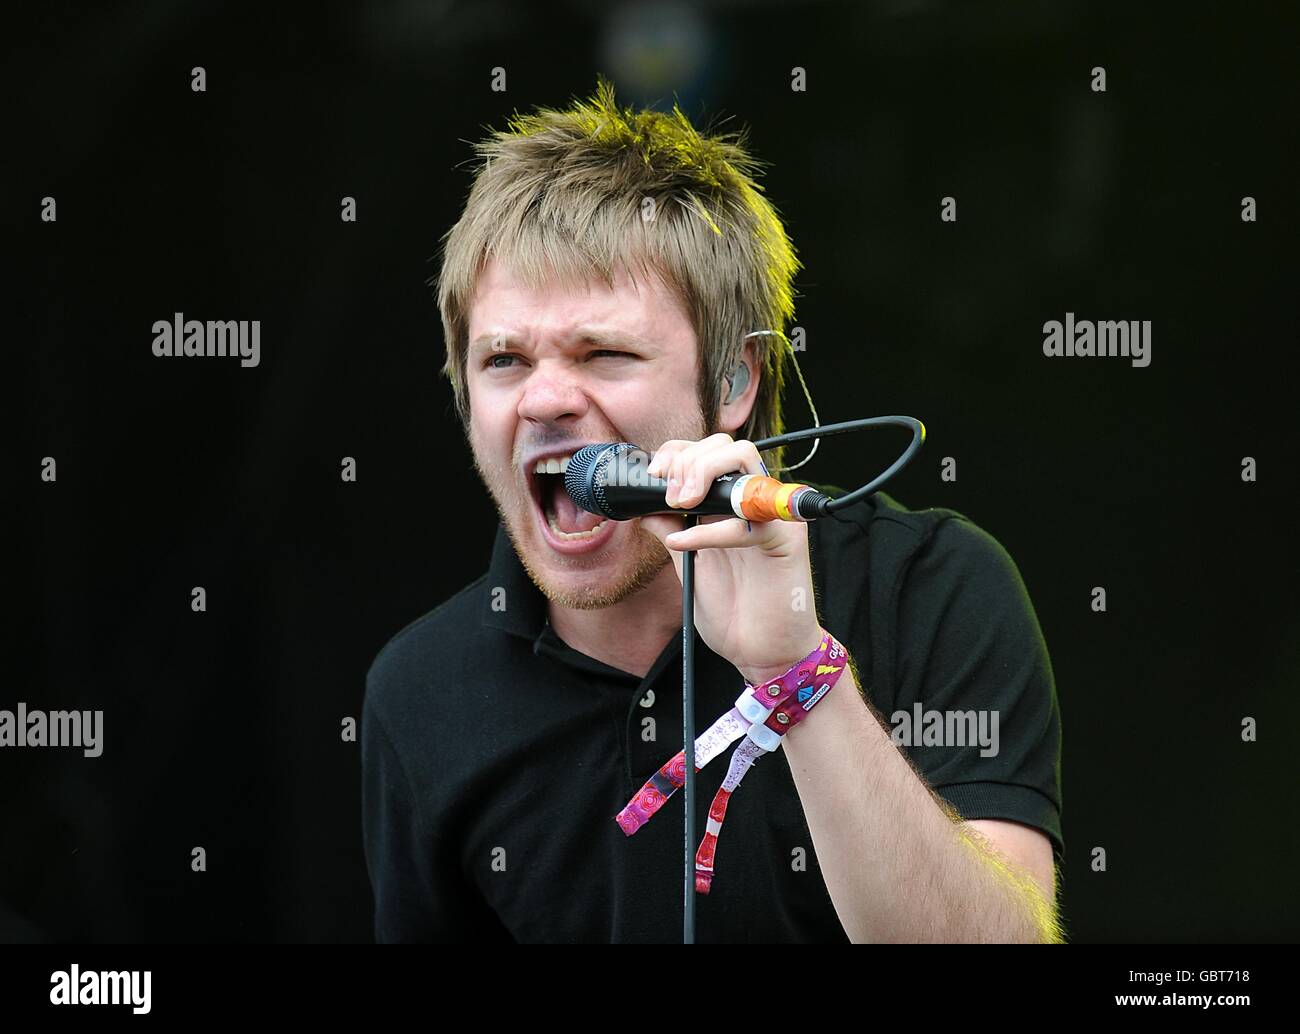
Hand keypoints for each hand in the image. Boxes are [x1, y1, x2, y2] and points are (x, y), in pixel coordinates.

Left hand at [638, 433, 824, 684]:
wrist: (760, 652)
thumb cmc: (732, 610)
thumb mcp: (687, 564)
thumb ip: (672, 530)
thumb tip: (643, 507)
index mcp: (730, 504)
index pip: (708, 451)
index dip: (677, 453)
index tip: (652, 476)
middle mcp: (753, 503)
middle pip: (728, 445)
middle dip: (688, 460)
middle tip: (668, 495)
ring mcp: (772, 517)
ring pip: (746, 459)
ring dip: (703, 473)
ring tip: (678, 505)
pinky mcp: (786, 539)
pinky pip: (748, 518)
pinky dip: (708, 528)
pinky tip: (683, 542)